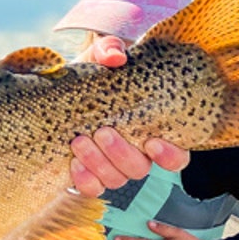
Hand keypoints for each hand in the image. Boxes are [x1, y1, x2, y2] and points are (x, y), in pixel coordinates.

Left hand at [68, 37, 189, 196]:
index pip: (176, 156)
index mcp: (152, 131)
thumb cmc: (95, 75)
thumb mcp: (102, 57)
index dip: (170, 155)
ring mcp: (112, 167)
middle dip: (121, 153)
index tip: (153, 141)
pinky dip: (85, 180)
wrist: (62, 90)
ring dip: (98, 163)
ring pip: (116, 179)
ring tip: (79, 140)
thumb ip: (111, 50)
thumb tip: (116, 57)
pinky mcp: (89, 175)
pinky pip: (93, 189)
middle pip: (140, 169)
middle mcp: (136, 154)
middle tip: (102, 131)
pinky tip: (74, 163)